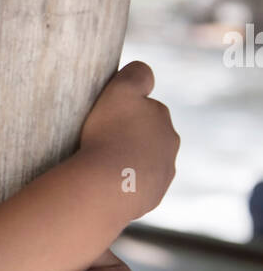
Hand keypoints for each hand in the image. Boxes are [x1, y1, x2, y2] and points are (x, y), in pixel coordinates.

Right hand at [80, 61, 179, 216]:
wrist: (106, 187)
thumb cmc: (108, 135)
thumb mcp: (121, 89)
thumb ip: (137, 74)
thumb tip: (146, 75)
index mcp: (162, 117)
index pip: (145, 106)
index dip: (126, 110)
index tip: (108, 118)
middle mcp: (169, 144)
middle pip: (147, 135)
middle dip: (130, 136)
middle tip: (102, 141)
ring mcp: (163, 174)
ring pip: (145, 162)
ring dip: (128, 161)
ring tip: (102, 165)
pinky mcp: (153, 197)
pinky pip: (138, 186)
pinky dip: (126, 183)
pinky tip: (108, 184)